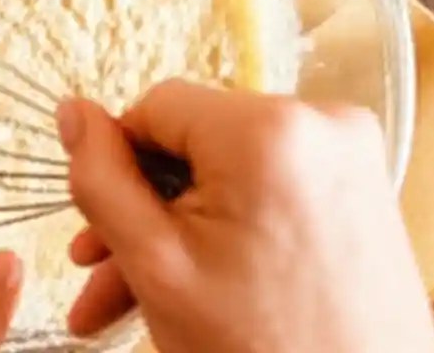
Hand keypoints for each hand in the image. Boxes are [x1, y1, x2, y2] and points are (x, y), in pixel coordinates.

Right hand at [57, 80, 433, 352]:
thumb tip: (73, 112)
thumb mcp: (154, 263)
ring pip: (227, 174)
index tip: (101, 226)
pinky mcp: (360, 188)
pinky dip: (229, 228)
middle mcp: (321, 125)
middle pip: (192, 145)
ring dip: (179, 227)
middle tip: (103, 273)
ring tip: (135, 295)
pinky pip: (268, 190)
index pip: (156, 105)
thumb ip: (101, 179)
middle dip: (143, 211)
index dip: (118, 164)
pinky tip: (195, 282)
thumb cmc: (263, 352)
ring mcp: (349, 157)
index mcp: (268, 131)